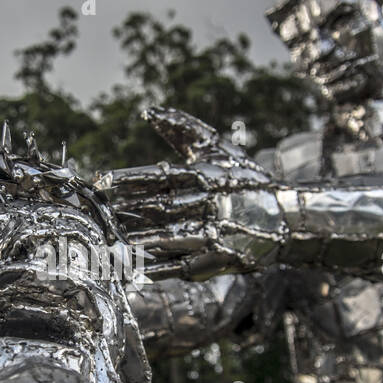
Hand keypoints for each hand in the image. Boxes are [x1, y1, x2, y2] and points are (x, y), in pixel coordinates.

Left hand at [99, 107, 286, 278]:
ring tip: (107, 241)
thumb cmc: (247, 181)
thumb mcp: (219, 150)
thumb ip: (184, 129)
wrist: (287, 219)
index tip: (102, 179)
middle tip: (95, 213)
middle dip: (125, 210)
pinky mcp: (216, 260)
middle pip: (158, 208)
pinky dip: (156, 269)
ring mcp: (212, 234)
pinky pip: (180, 266)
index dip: (129, 178)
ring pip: (166, 238)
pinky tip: (133, 270)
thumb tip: (149, 112)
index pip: (160, 176)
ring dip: (136, 241)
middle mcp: (207, 204)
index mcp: (204, 177)